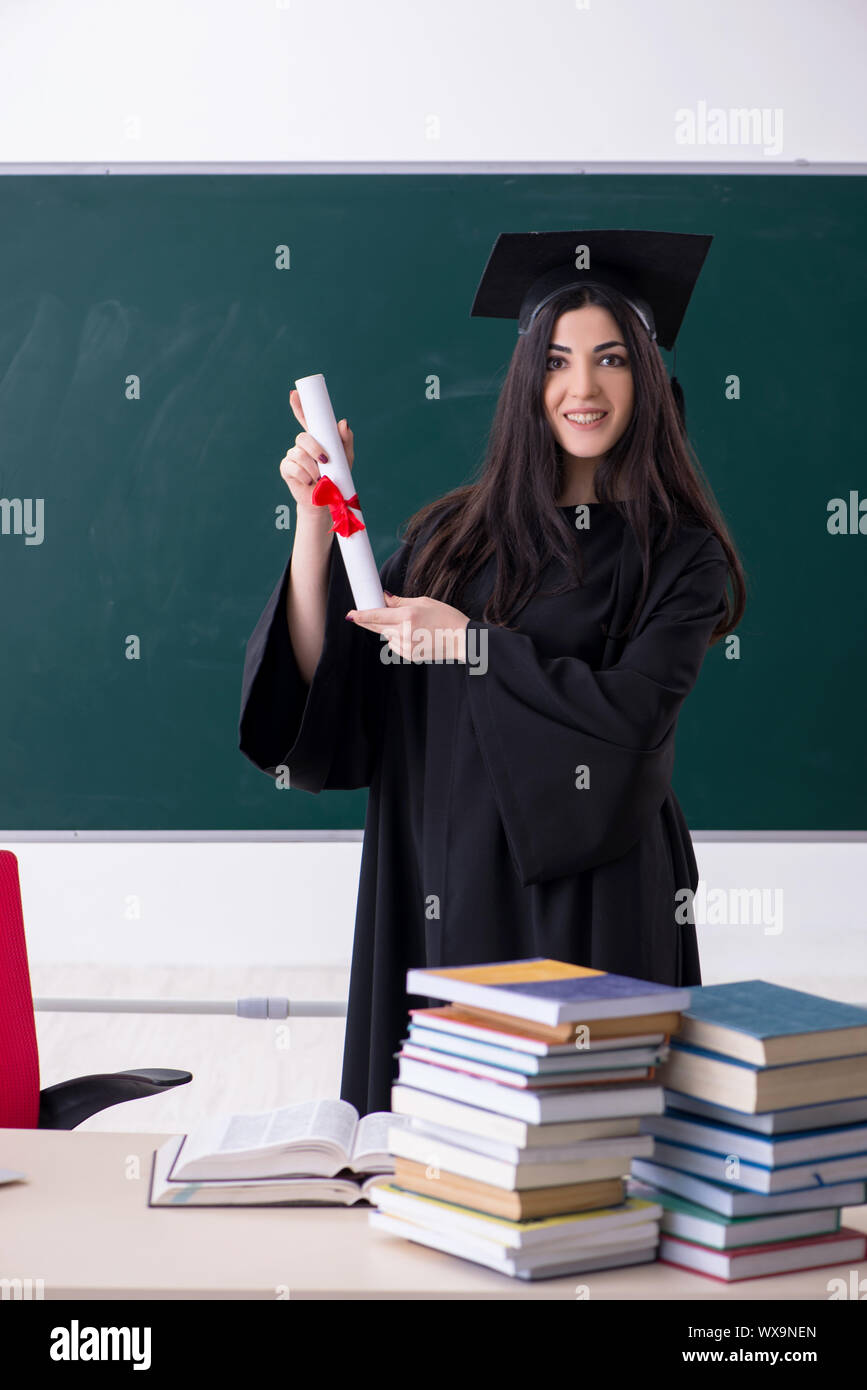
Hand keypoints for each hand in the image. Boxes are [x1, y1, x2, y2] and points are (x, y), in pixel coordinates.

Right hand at [280, 388, 353, 512]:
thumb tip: (343, 422)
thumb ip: (345, 440)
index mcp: (316, 439)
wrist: (328, 501)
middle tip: (325, 460)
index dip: (299, 406)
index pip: (305, 419)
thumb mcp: (345, 458)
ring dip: (312, 467)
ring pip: (298, 453)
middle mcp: (302, 445)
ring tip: (320, 477)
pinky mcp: (287, 469)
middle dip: (314, 447)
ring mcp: (293, 457)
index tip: (294, 394)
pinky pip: (293, 467)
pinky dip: (304, 475)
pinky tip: (310, 482)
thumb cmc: (336, 478)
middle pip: (302, 437)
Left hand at [348, 593, 469, 662]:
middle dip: (368, 621)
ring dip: (387, 629)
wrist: (462, 640)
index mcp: (408, 616)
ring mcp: (407, 646)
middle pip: (378, 627)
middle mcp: (405, 632)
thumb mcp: (424, 602)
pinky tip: (411, 634)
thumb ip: (400, 601)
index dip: (361, 615)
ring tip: (407, 624)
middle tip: (358, 615)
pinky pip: (394, 645)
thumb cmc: (446, 617)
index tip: (350, 614)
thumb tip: (384, 598)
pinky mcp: (410, 656)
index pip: (378, 616)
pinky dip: (396, 639)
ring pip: (386, 636)